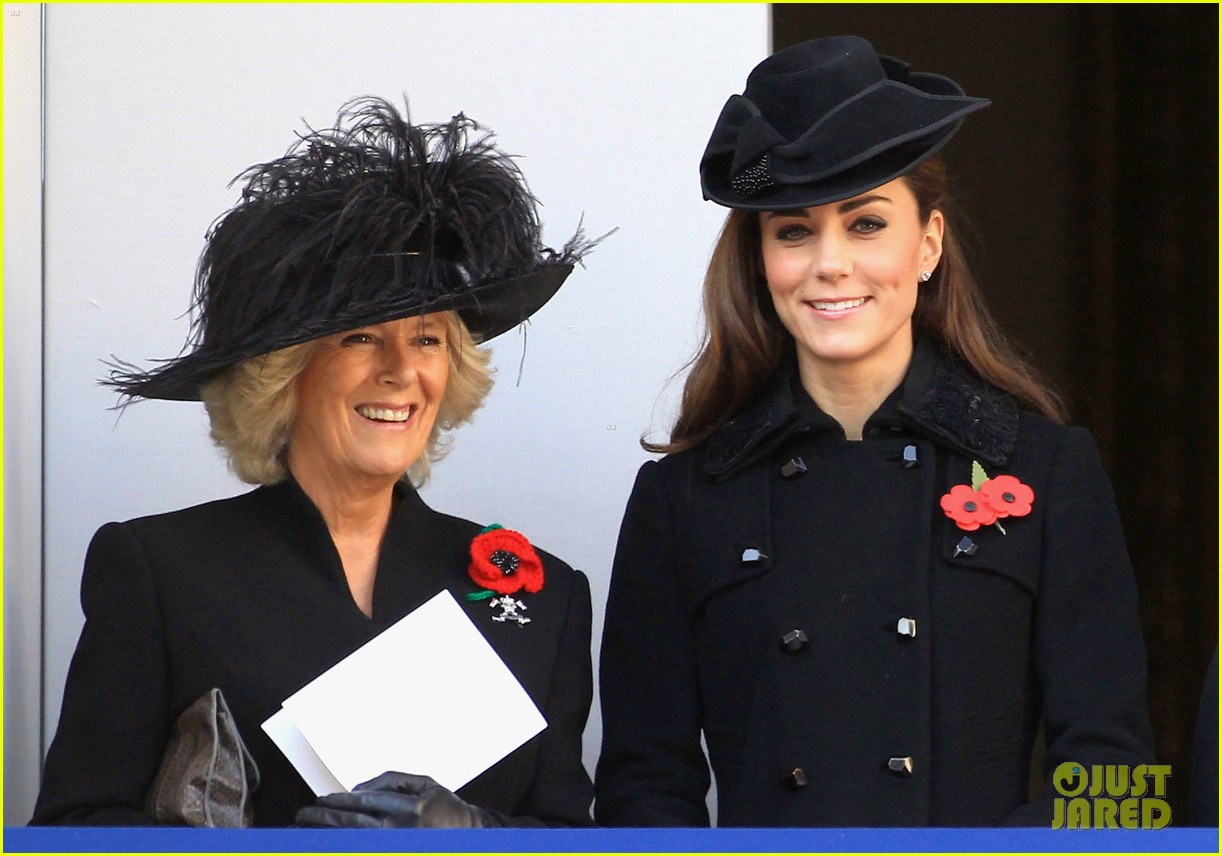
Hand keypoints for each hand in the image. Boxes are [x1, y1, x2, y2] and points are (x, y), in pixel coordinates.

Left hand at [294, 771, 499, 827]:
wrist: (469, 837)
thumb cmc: (448, 809)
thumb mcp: (427, 783)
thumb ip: (394, 780)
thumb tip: (359, 786)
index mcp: (411, 806)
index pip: (366, 801)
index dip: (341, 800)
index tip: (322, 799)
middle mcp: (402, 828)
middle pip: (354, 822)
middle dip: (325, 817)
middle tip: (304, 814)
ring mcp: (398, 844)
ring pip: (354, 838)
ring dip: (329, 832)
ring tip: (310, 826)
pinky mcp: (396, 851)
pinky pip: (364, 847)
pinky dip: (345, 844)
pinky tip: (330, 842)